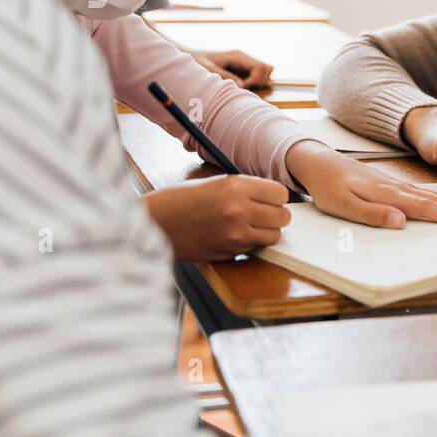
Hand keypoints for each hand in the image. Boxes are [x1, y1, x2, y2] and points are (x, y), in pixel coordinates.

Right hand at [144, 175, 291, 261]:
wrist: (154, 224)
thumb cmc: (180, 200)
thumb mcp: (215, 183)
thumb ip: (245, 189)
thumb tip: (273, 197)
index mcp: (235, 187)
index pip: (280, 194)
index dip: (276, 197)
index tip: (270, 198)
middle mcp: (238, 211)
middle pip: (283, 217)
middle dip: (275, 215)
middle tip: (263, 213)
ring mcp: (235, 235)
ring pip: (274, 236)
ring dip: (266, 232)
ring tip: (250, 225)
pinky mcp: (230, 253)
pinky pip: (255, 248)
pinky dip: (250, 243)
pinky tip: (234, 235)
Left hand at [192, 49, 272, 88]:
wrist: (192, 57)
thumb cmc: (197, 62)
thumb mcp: (208, 69)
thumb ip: (224, 76)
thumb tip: (241, 86)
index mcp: (238, 56)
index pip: (261, 67)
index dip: (255, 80)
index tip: (241, 87)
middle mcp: (245, 59)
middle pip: (267, 69)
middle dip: (259, 82)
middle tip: (243, 88)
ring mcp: (245, 64)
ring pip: (265, 73)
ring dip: (258, 83)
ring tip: (242, 88)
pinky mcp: (243, 70)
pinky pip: (257, 76)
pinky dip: (254, 84)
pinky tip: (240, 88)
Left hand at [284, 140, 436, 228]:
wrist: (319, 162)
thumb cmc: (328, 187)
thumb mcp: (343, 205)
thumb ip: (372, 214)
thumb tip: (401, 222)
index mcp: (389, 194)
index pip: (425, 207)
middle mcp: (400, 188)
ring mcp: (400, 186)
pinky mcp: (397, 186)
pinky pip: (430, 194)